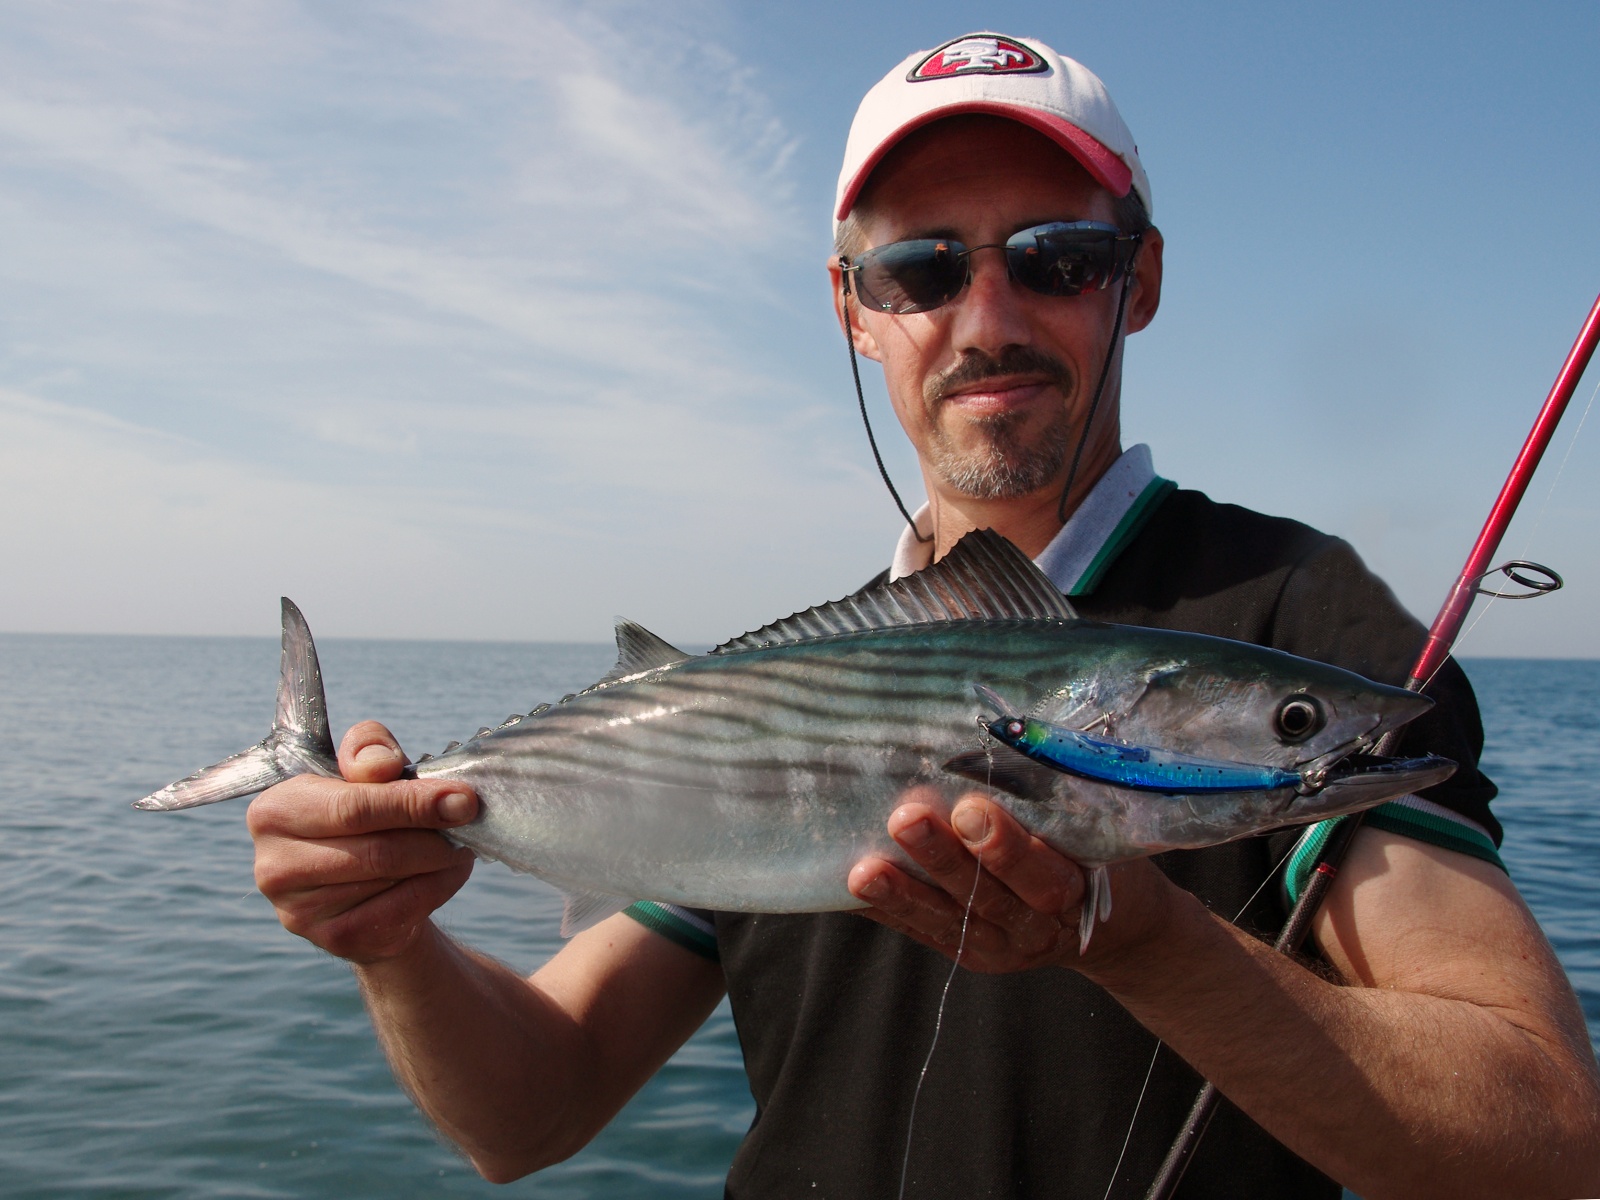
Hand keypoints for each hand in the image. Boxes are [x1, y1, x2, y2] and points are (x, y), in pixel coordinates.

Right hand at [248, 720, 479, 963]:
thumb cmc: (361, 817)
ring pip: (392, 880)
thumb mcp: (363, 771)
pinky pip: (402, 909)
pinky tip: (448, 871)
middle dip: (432, 834)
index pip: (351, 808)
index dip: (410, 803)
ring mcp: (299, 910)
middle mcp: (274, 866)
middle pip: (376, 849)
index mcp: (273, 812)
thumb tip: (383, 767)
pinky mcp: (334, 939)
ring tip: (457, 842)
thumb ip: (369, 751)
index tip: (461, 798)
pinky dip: (438, 886)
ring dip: (440, 860)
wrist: (361, 885)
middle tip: (469, 820)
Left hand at [846, 789, 1171, 973]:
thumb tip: (1007, 740)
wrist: (1116, 928)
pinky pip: (919, 931)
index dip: (1005, 846)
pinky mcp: (964, 951)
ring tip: (863, 870)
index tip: (970, 807)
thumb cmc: (1101, 858)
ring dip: (902, 893)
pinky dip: (885, 912)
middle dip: (942, 858)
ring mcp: (995, 945)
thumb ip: (1058, 806)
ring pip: (945, 920)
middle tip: (905, 818)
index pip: (1040, 874)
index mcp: (1073, 893)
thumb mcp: (1098, 833)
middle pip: (983, 895)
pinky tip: (845, 889)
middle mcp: (1033, 927)